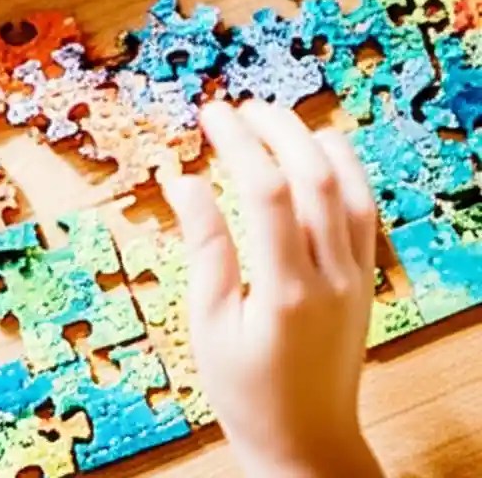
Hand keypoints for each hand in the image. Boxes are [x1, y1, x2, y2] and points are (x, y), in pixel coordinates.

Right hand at [163, 101, 382, 477]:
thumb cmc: (246, 390)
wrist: (306, 441)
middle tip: (239, 108)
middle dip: (277, 131)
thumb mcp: (207, 323)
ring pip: (350, 189)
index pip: (266, 193)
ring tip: (277, 119)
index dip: (237, 143)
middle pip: (315, 178)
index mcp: (285, 292)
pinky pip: (365, 212)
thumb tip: (183, 181)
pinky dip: (346, 173)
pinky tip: (321, 154)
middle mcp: (332, 278)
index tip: (210, 114)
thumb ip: (203, 247)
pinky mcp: (366, 281)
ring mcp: (357, 278)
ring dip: (314, 143)